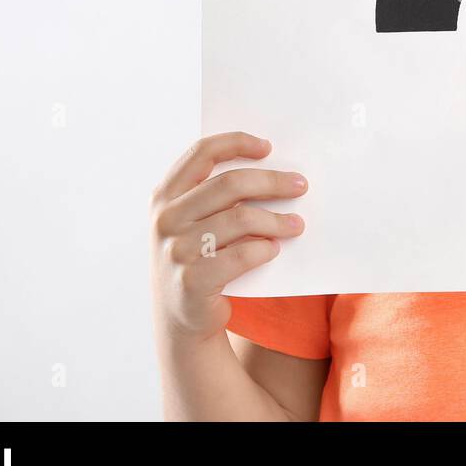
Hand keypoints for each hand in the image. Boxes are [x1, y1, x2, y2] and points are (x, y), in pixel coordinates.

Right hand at [150, 132, 306, 342]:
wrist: (183, 322)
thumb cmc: (199, 261)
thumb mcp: (192, 224)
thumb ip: (214, 196)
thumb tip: (272, 168)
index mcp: (165, 196)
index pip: (201, 153)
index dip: (236, 143)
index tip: (268, 147)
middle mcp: (165, 219)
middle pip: (230, 184)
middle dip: (272, 181)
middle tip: (300, 186)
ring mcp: (175, 250)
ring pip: (240, 218)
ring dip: (276, 219)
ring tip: (296, 224)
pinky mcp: (192, 280)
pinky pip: (241, 255)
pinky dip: (264, 249)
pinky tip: (274, 249)